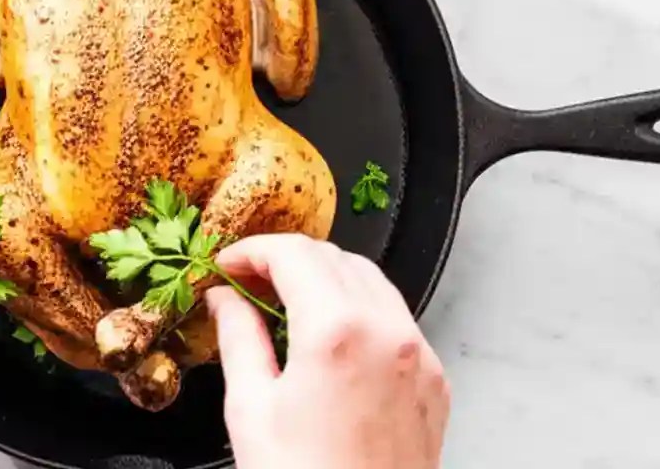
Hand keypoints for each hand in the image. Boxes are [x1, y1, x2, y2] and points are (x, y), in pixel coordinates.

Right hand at [206, 235, 449, 468]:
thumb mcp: (251, 408)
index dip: (253, 250)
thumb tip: (225, 299)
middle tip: (248, 282)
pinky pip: (396, 320)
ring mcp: (418, 357)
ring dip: (326, 278)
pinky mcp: (433, 382)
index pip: (293, 254)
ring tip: (285, 303)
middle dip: (288, 260)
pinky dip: (360, 310)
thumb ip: (238, 337)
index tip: (229, 265)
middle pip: (335, 257)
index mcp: (337, 332)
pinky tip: (328, 335)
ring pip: (371, 281)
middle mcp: (387, 334)